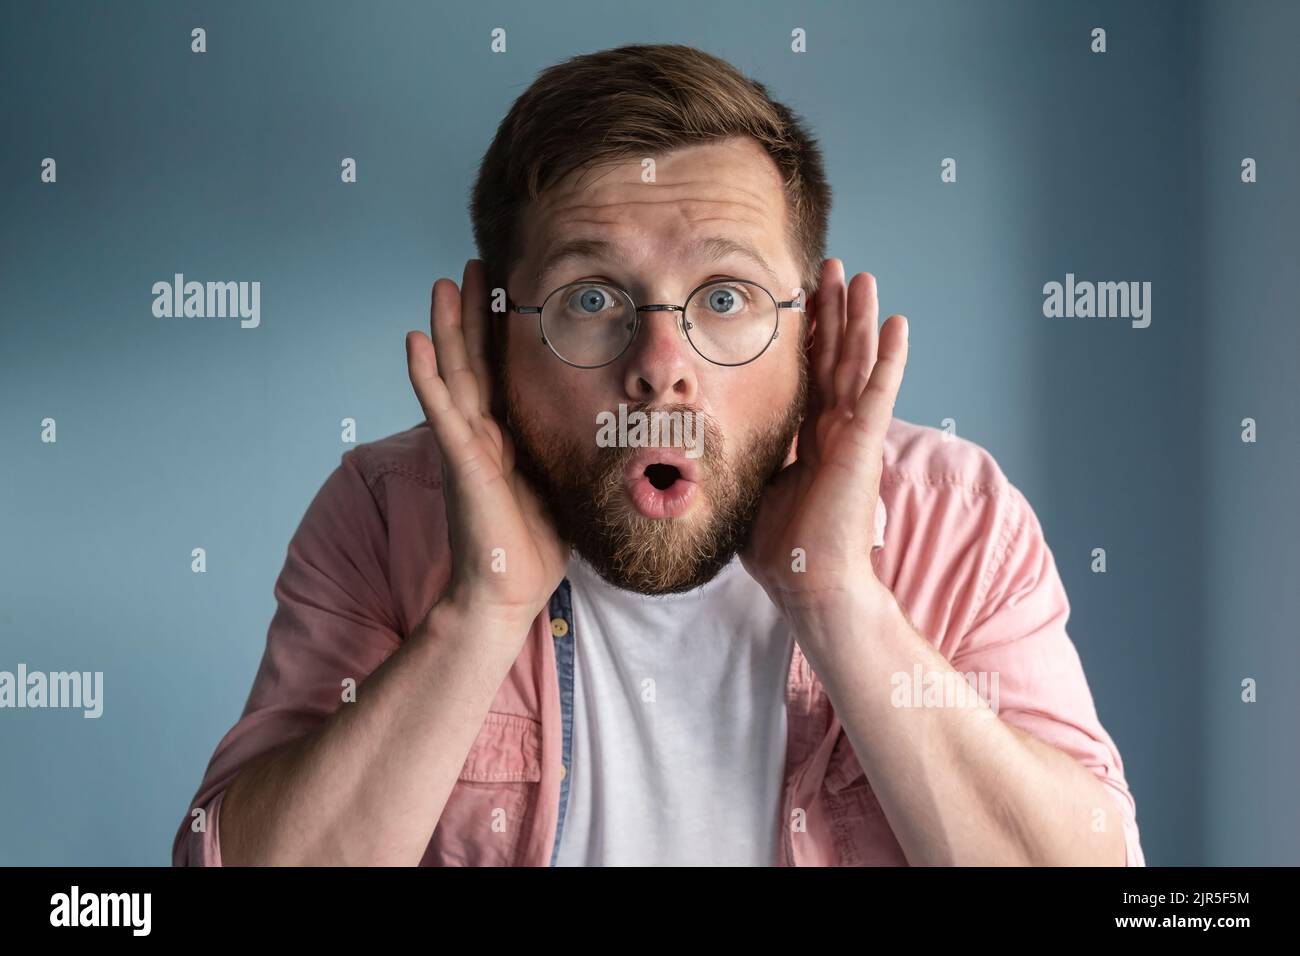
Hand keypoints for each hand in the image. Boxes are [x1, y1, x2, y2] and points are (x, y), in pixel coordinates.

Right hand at [406, 259, 567, 629]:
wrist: (506, 592)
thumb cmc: (533, 548)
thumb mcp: (563, 486)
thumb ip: (568, 455)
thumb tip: (610, 434)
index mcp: (506, 439)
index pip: (502, 373)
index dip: (502, 332)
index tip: (509, 291)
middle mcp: (482, 434)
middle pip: (475, 360)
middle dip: (474, 313)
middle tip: (476, 265)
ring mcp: (467, 444)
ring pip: (455, 373)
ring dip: (446, 327)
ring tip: (443, 283)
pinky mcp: (460, 460)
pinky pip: (440, 409)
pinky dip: (425, 374)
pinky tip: (413, 340)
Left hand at [741, 258, 907, 614]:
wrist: (811, 584)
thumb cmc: (783, 549)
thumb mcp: (754, 489)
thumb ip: (745, 460)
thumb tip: (705, 449)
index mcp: (810, 439)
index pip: (809, 375)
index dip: (807, 336)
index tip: (799, 299)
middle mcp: (834, 430)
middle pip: (835, 357)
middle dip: (833, 312)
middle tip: (832, 267)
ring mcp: (852, 435)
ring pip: (858, 363)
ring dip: (861, 318)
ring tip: (863, 277)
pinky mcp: (864, 446)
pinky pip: (878, 392)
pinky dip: (889, 357)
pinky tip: (897, 322)